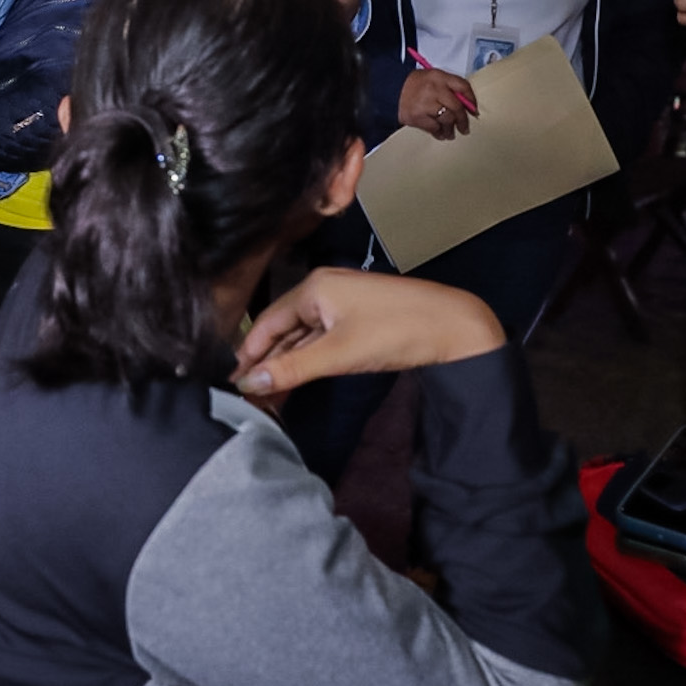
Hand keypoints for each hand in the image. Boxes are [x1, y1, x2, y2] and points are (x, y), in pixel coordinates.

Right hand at [231, 269, 502, 396]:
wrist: (453, 326)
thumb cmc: (394, 332)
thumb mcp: (339, 354)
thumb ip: (293, 368)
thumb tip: (250, 383)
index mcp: (313, 289)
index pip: (266, 322)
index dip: (248, 354)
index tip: (232, 383)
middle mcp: (322, 290)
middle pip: (283, 330)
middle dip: (265, 363)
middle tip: (247, 397)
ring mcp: (341, 303)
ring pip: (302, 337)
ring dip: (286, 364)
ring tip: (266, 396)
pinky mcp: (357, 318)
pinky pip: (321, 339)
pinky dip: (307, 360)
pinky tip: (296, 380)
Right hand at [399, 68, 473, 138]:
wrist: (390, 90)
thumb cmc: (415, 85)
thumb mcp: (433, 79)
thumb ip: (450, 88)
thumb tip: (467, 106)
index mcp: (439, 77)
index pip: (463, 86)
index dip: (471, 100)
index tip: (474, 110)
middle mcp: (433, 89)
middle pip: (457, 107)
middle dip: (463, 120)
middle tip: (465, 128)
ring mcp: (425, 103)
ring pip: (447, 120)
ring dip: (451, 129)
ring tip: (450, 133)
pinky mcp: (417, 116)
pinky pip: (434, 128)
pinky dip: (439, 132)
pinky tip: (440, 133)